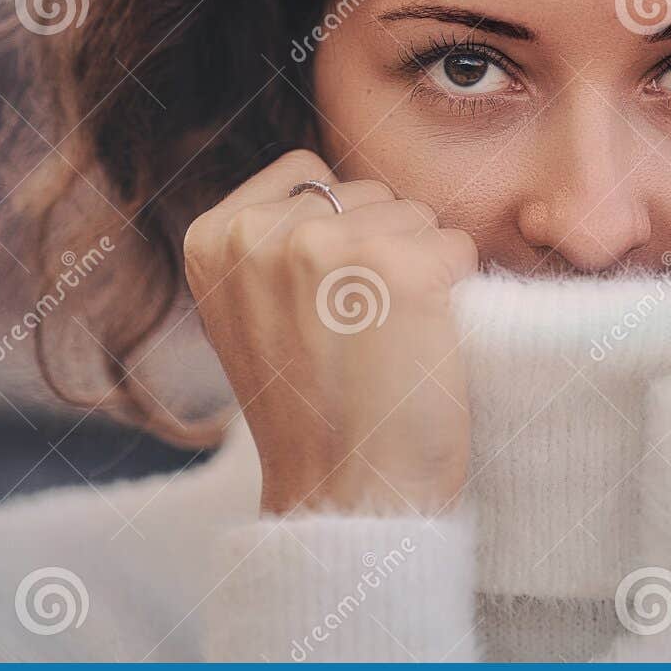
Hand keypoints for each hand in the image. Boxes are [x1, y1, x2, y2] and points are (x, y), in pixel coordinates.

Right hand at [183, 149, 477, 515]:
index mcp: (213, 238)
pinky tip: (423, 344)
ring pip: (416, 215)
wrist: (344, 495)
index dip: (339, 228)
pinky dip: (456, 291)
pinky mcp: (400, 270)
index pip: (308, 175)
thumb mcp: (252, 313)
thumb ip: (272, 245)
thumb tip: (333, 188)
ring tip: (387, 341)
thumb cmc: (310, 412)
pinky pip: (457, 247)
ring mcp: (330, 247)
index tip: (330, 301)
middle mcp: (262, 233)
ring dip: (421, 267)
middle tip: (361, 332)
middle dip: (381, 247)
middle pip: (367, 191)